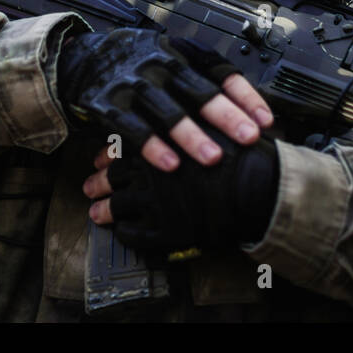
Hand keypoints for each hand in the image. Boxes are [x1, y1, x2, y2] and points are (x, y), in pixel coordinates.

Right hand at [56, 28, 272, 171]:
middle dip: (226, 116)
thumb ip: (201, 81)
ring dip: (192, 136)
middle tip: (249, 138)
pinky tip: (170, 164)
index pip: (219, 70)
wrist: (82, 59)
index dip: (244, 95)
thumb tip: (247, 115)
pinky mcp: (109, 103)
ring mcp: (133, 83)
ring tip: (213, 158)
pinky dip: (153, 146)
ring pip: (168, 111)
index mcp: (180, 53)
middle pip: (198, 90)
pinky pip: (133, 128)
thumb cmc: (137, 66)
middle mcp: (159, 64)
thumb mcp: (170, 60)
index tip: (265, 120)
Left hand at [83, 127, 279, 249]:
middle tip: (91, 184)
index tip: (103, 158)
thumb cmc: (245, 154)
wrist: (262, 186)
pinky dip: (126, 233)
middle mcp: (150, 168)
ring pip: (118, 205)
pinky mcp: (165, 229)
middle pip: (116, 175)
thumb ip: (193, 120)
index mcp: (158, 138)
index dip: (111, 153)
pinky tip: (123, 232)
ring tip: (96, 212)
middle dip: (101, 181)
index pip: (122, 144)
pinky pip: (136, 234)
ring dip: (105, 209)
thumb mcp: (215, 120)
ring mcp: (155, 200)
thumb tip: (185, 118)